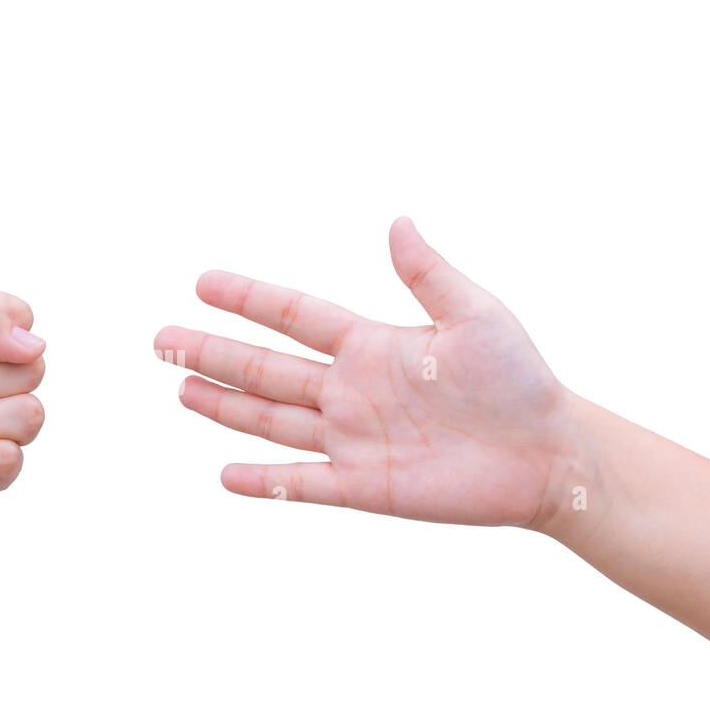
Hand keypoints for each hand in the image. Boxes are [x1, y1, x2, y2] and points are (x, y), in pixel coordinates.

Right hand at [155, 218, 577, 527]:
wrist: (549, 453)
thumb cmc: (521, 380)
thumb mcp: (477, 316)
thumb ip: (430, 275)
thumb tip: (397, 222)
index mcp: (372, 345)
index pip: (295, 316)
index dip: (249, 299)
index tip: (202, 282)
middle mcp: (350, 390)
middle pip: (265, 368)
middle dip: (212, 353)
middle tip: (161, 340)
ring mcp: (352, 440)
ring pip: (271, 420)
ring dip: (224, 406)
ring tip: (180, 389)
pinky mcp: (365, 487)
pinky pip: (303, 484)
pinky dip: (265, 484)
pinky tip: (225, 475)